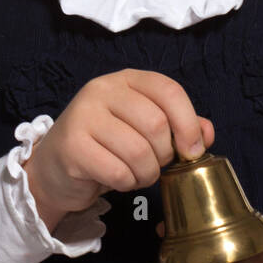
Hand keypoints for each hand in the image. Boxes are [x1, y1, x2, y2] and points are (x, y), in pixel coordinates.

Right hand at [24, 70, 214, 231]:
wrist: (56, 168)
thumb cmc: (107, 145)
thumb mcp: (143, 129)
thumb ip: (178, 126)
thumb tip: (207, 132)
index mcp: (126, 79)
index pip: (169, 91)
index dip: (188, 123)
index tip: (192, 150)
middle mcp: (102, 90)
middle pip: (156, 124)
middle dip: (164, 155)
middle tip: (154, 164)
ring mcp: (83, 116)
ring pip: (139, 152)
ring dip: (146, 174)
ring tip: (136, 174)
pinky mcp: (72, 147)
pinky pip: (118, 172)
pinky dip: (126, 183)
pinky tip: (117, 180)